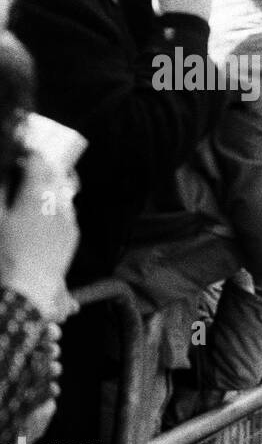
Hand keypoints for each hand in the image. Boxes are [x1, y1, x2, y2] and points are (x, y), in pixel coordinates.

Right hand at [0, 152, 79, 319]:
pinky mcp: (72, 235)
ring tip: (36, 189)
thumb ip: (0, 192)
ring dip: (52, 185)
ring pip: (64, 191)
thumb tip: (5, 174)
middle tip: (30, 165)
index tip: (22, 153)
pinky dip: (57, 205)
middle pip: (56, 173)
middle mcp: (57, 204)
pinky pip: (67, 211)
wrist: (27, 289)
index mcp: (36, 196)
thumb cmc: (4, 253)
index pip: (38, 162)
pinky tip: (44, 212)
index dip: (30, 154)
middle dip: (44, 167)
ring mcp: (68, 219)